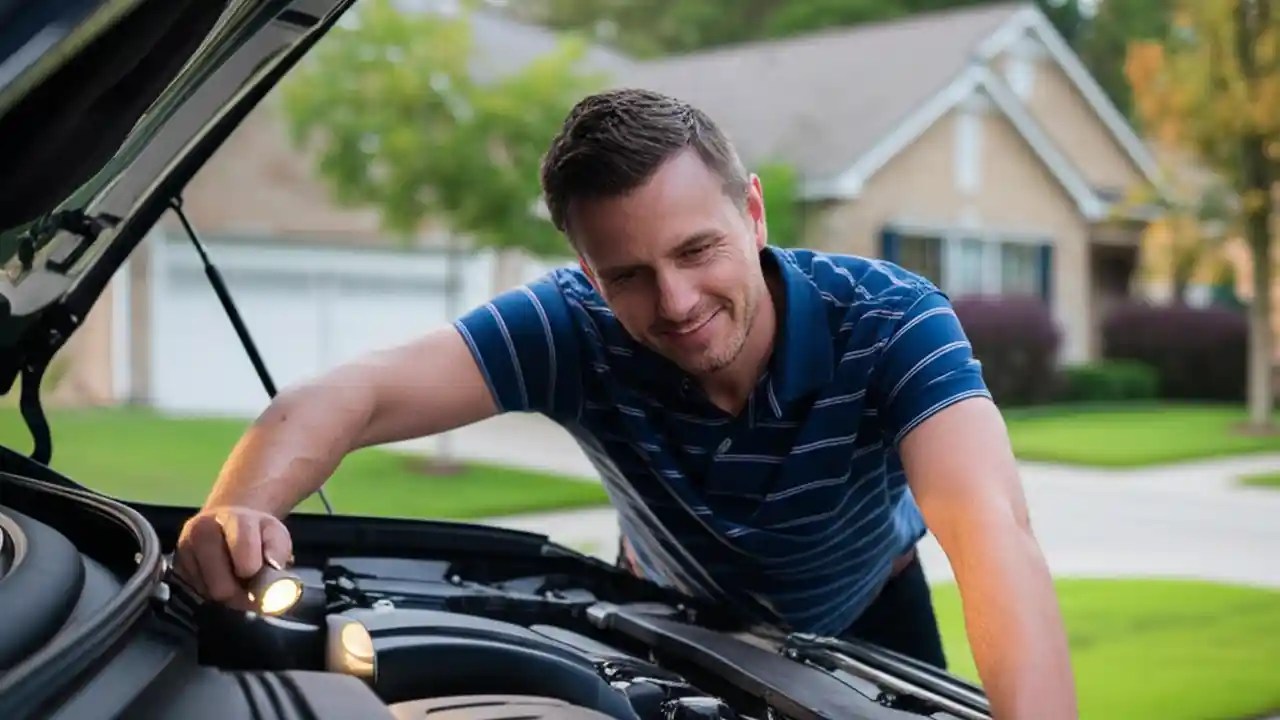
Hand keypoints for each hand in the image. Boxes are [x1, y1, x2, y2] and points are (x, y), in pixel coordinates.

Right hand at [174, 506, 293, 610]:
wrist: (226, 522)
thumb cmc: (256, 533)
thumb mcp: (276, 535)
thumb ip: (279, 551)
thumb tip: (272, 568)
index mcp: (233, 518)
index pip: (243, 553)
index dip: (254, 571)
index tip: (260, 575)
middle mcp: (202, 530)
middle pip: (220, 586)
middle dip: (239, 594)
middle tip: (250, 588)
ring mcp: (184, 549)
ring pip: (207, 594)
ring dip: (226, 596)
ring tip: (235, 581)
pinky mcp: (174, 567)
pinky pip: (195, 595)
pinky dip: (211, 594)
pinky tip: (220, 580)